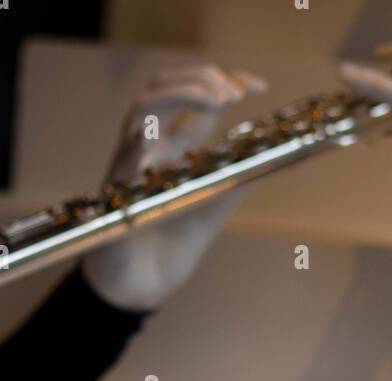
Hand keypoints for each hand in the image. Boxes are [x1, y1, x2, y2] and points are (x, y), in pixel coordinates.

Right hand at [82, 64, 265, 310]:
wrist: (135, 291)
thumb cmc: (166, 253)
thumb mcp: (210, 210)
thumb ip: (233, 180)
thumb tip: (274, 155)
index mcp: (172, 151)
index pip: (196, 98)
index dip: (226, 81)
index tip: (257, 86)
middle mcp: (149, 149)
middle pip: (166, 86)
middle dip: (203, 78)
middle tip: (236, 93)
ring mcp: (130, 167)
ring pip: (144, 106)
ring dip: (181, 93)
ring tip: (216, 101)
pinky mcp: (116, 195)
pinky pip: (123, 161)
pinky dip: (138, 146)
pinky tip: (153, 140)